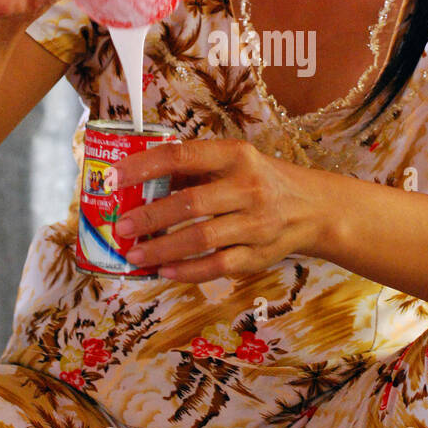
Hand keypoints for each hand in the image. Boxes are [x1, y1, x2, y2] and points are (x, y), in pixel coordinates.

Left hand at [110, 137, 325, 280]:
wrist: (314, 208)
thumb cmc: (261, 180)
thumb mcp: (233, 163)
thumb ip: (193, 170)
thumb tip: (139, 183)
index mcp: (235, 155)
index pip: (182, 155)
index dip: (144, 166)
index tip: (113, 178)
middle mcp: (248, 187)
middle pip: (190, 203)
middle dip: (148, 217)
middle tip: (120, 227)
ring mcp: (256, 223)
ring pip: (201, 239)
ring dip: (161, 249)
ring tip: (134, 255)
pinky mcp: (259, 254)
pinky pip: (217, 266)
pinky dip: (187, 271)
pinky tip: (164, 272)